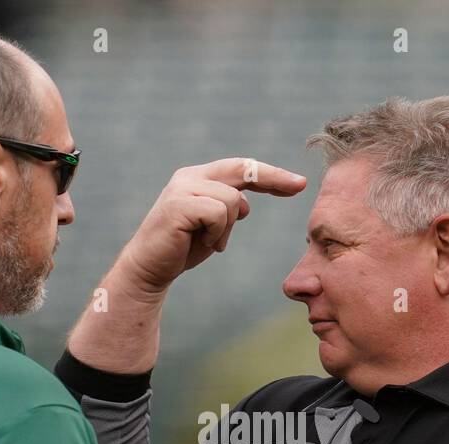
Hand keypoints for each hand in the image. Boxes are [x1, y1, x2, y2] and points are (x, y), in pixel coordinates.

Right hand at [117, 158, 307, 292]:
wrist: (148, 269)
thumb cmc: (181, 249)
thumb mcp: (212, 227)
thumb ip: (227, 210)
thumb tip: (245, 203)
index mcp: (198, 178)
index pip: (241, 168)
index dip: (270, 175)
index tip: (298, 184)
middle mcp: (190, 177)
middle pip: (242, 169)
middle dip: (273, 177)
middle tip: (299, 186)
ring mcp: (182, 189)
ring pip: (232, 200)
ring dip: (228, 229)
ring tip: (211, 243)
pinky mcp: (178, 205)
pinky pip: (218, 213)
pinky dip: (217, 233)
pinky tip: (203, 243)